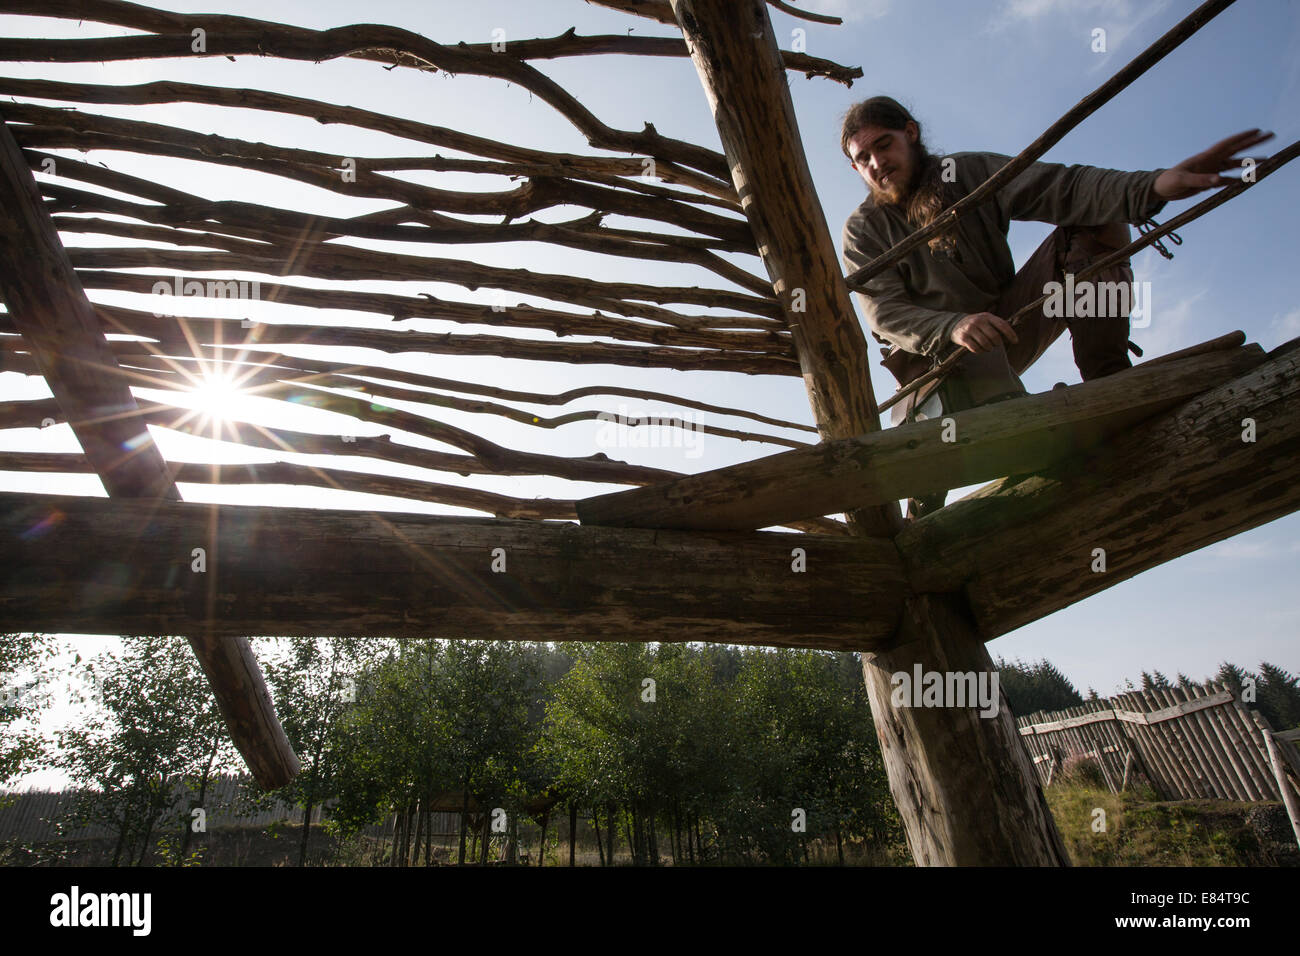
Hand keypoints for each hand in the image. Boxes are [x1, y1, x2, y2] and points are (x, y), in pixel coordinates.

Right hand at [951, 312, 1018, 352]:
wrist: (955, 324)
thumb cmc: (976, 324)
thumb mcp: (986, 319)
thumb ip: (997, 325)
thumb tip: (1012, 335)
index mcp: (987, 316)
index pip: (1002, 325)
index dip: (1010, 334)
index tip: (1015, 341)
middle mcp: (978, 321)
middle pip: (994, 337)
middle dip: (997, 344)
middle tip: (995, 345)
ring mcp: (970, 329)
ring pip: (985, 344)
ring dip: (989, 349)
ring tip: (988, 348)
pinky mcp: (963, 338)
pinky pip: (975, 348)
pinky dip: (980, 351)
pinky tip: (980, 350)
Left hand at [1153, 129, 1274, 200]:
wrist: (1160, 190)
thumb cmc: (1168, 181)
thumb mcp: (1183, 180)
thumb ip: (1201, 180)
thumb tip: (1219, 180)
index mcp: (1206, 157)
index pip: (1228, 144)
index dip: (1242, 137)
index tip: (1258, 130)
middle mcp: (1212, 161)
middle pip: (1237, 150)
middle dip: (1253, 143)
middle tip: (1270, 136)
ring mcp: (1211, 170)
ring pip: (1235, 164)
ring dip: (1249, 162)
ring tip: (1265, 160)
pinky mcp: (1209, 181)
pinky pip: (1227, 179)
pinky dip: (1238, 178)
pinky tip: (1248, 179)